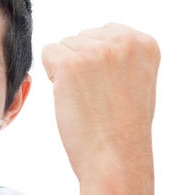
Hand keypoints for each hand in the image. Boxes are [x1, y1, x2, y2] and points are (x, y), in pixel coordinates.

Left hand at [40, 23, 158, 188]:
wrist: (116, 161)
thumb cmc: (122, 131)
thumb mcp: (137, 82)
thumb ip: (122, 57)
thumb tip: (94, 37)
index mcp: (145, 43)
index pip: (104, 33)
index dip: (97, 64)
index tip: (111, 91)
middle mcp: (125, 41)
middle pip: (82, 38)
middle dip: (82, 67)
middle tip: (99, 100)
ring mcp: (98, 51)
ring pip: (64, 47)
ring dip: (67, 74)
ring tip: (88, 102)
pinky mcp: (71, 63)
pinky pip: (48, 54)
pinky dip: (52, 77)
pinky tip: (71, 98)